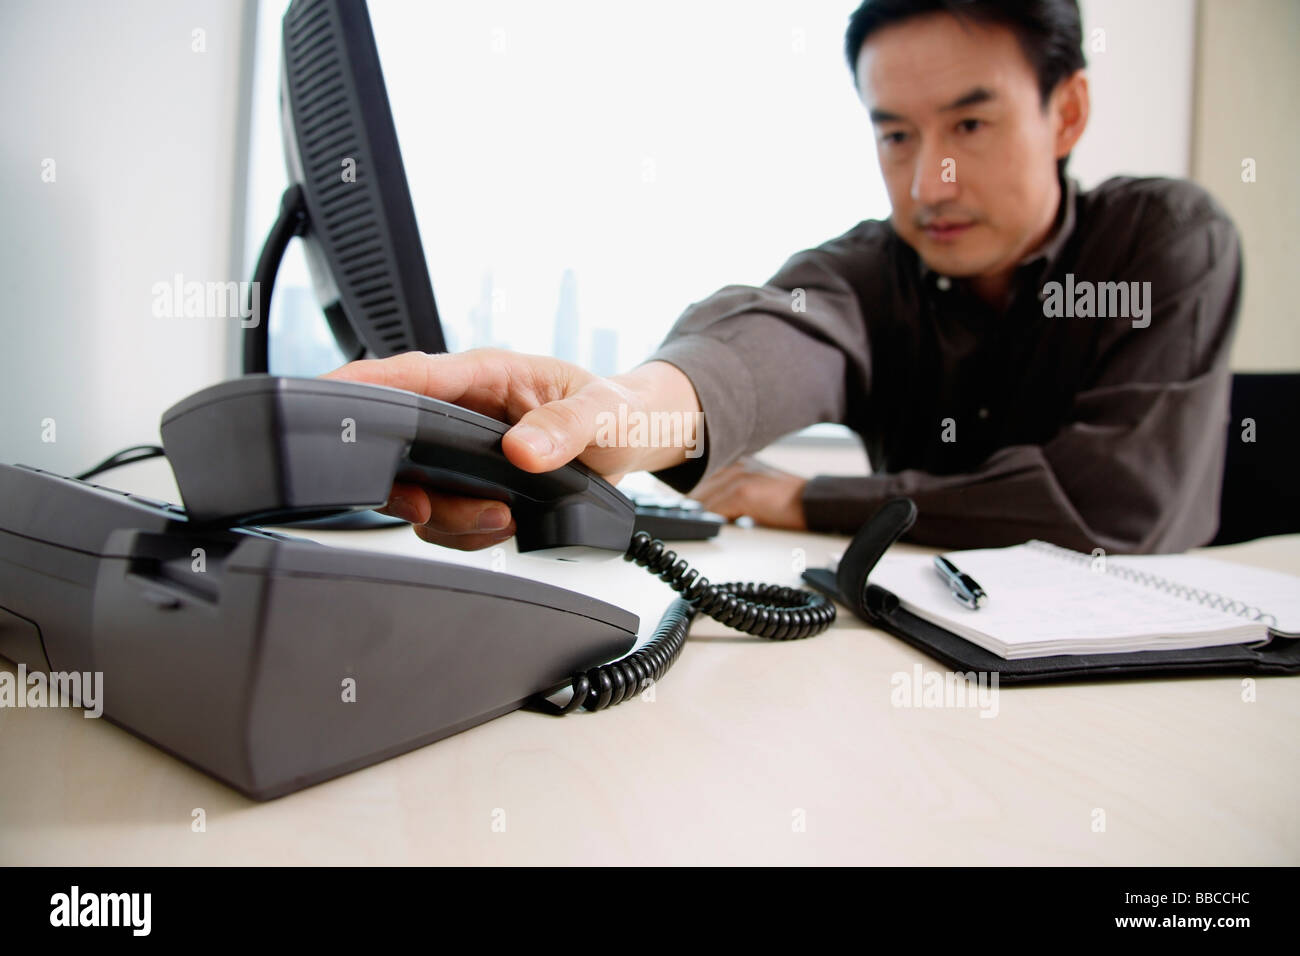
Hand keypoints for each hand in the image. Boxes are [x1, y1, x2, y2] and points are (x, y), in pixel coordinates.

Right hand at [320, 348, 700, 549]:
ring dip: (449, 518)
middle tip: (436, 508)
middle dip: (410, 486)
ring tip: (503, 519)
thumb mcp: (604, 411)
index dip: (360, 386)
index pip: (408, 375)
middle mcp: (463, 410)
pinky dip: (464, 533)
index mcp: (485, 374)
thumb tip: (524, 448)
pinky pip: (440, 517)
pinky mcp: (468, 483)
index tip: (325, 401)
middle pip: (396, 447)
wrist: (633, 437)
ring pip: (414, 491)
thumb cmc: (616, 408)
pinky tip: (502, 527)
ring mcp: (461, 450)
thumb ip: (567, 425)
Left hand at [689, 456, 807, 529]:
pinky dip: (711, 518)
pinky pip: (716, 509)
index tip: (681, 502)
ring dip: (699, 511)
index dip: (691, 492)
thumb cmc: (790, 500)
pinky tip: (712, 524)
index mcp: (739, 463)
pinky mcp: (743, 492)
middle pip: (699, 485)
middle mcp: (737, 465)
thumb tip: (713, 509)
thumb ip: (734, 494)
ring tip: (695, 521)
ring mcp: (739, 477)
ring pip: (704, 497)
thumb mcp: (757, 490)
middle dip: (691, 502)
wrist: (812, 502)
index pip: (702, 476)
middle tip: (684, 515)